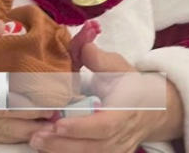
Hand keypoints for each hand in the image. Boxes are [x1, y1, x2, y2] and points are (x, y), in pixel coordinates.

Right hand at [0, 16, 57, 140]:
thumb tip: (5, 26)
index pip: (12, 97)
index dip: (40, 98)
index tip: (64, 92)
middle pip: (13, 122)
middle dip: (43, 118)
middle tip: (69, 111)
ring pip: (2, 134)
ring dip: (29, 130)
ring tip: (55, 124)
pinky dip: (9, 134)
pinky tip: (22, 131)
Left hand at [29, 43, 183, 152]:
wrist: (151, 109)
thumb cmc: (130, 85)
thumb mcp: (119, 67)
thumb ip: (100, 58)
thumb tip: (83, 46)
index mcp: (125, 111)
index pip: (104, 126)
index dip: (81, 127)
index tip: (58, 124)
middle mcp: (122, 135)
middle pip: (92, 146)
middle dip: (63, 143)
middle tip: (37, 136)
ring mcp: (117, 149)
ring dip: (61, 151)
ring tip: (37, 141)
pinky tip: (48, 148)